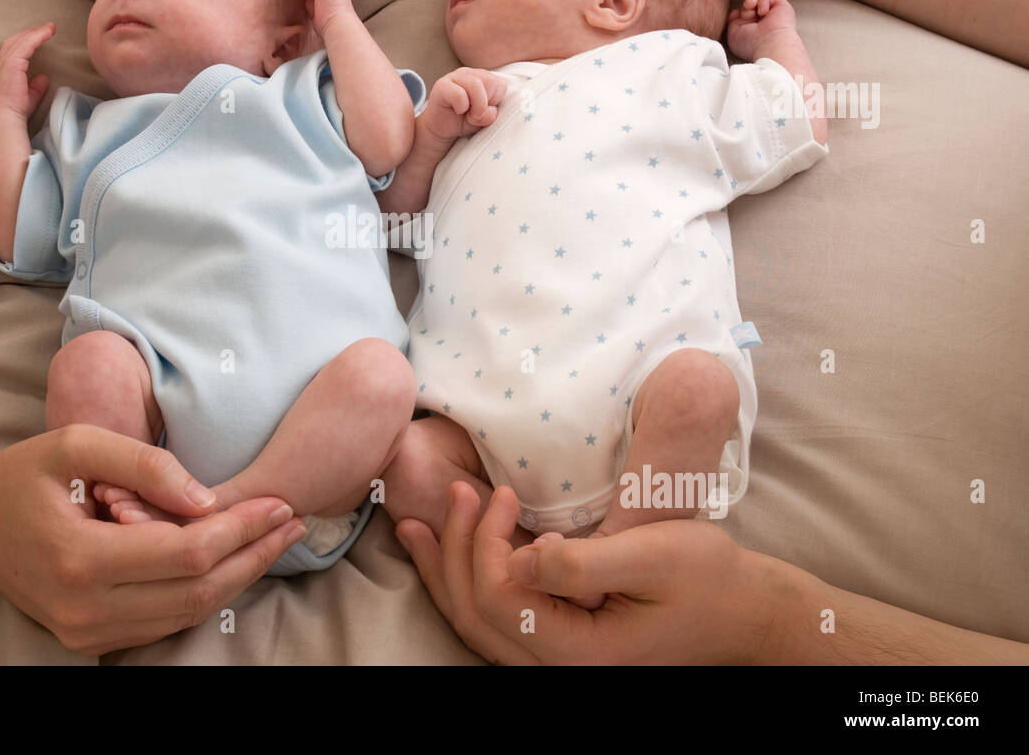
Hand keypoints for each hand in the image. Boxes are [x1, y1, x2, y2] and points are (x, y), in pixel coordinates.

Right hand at [0, 23, 54, 120]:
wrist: (6, 116)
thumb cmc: (14, 109)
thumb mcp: (29, 96)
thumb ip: (36, 86)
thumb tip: (44, 78)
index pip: (10, 51)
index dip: (23, 43)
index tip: (36, 39)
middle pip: (13, 41)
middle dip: (29, 34)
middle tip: (45, 29)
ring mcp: (3, 61)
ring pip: (20, 41)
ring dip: (36, 32)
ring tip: (50, 28)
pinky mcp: (11, 62)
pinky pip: (26, 44)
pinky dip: (37, 36)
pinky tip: (47, 32)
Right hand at [0, 423, 306, 654]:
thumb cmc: (21, 476)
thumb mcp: (76, 444)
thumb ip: (143, 463)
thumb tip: (207, 496)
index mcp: (82, 558)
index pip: (189, 552)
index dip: (243, 528)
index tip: (279, 501)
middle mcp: (86, 609)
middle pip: (199, 591)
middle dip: (255, 555)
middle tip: (293, 521)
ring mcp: (87, 632)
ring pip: (189, 613)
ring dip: (240, 576)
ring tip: (275, 538)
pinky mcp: (90, 639)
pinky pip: (166, 621)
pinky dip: (206, 591)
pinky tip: (233, 559)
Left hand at [396, 481, 776, 663]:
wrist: (742, 611)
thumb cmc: (707, 578)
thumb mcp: (652, 556)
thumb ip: (582, 562)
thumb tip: (522, 555)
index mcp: (581, 652)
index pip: (500, 599)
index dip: (484, 543)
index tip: (500, 493)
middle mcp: (561, 668)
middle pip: (475, 616)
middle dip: (453, 551)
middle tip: (457, 492)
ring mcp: (556, 660)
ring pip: (476, 623)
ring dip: (445, 570)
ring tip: (416, 525)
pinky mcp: (558, 642)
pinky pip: (496, 620)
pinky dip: (465, 583)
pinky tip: (448, 551)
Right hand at [421, 68, 508, 141]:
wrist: (443, 131)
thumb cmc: (465, 121)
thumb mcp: (484, 119)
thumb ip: (491, 113)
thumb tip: (489, 111)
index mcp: (482, 77)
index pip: (500, 84)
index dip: (495, 102)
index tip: (484, 111)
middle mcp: (469, 73)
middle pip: (490, 81)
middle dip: (485, 104)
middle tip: (475, 115)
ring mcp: (454, 76)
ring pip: (475, 85)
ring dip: (476, 107)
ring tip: (468, 115)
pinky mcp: (441, 85)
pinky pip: (459, 94)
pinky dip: (461, 107)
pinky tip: (457, 111)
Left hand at [726, 0, 798, 61]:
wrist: (769, 45)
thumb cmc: (751, 45)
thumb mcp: (734, 34)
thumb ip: (733, 21)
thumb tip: (736, 11)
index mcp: (753, 29)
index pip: (741, 13)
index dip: (737, 14)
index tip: (735, 20)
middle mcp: (763, 21)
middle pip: (748, 4)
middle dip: (744, 8)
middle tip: (747, 16)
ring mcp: (773, 14)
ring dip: (750, 2)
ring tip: (752, 13)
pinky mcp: (782, 6)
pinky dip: (763, 1)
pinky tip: (763, 12)